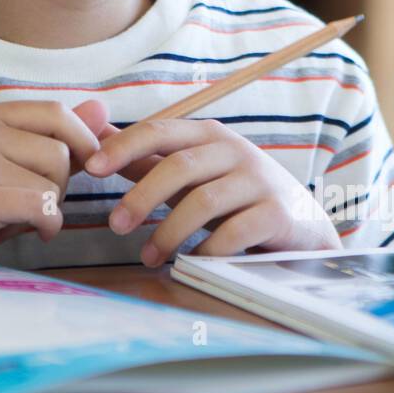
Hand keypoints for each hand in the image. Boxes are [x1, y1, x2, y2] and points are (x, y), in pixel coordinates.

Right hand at [0, 100, 101, 264]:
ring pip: (53, 182)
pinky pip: (43, 207)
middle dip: (61, 185)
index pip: (55, 112)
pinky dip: (47, 227)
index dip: (83, 142)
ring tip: (19, 220)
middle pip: (60, 151)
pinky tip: (31, 234)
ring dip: (50, 209)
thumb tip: (103, 109)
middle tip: (35, 206)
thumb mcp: (6, 165)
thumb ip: (53, 137)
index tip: (86, 170)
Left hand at [82, 116, 340, 266]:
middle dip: (141, 197)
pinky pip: (234, 233)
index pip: (160, 130)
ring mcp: (260, 181)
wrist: (302, 222)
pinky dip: (206, 250)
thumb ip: (148, 157)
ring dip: (169, 232)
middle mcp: (236, 151)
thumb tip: (95, 136)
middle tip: (115, 226)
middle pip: (179, 167)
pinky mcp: (278, 214)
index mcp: (209, 135)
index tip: (91, 168)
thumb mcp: (194, 171)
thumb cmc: (234, 194)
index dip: (123, 146)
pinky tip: (191, 262)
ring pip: (203, 202)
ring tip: (148, 256)